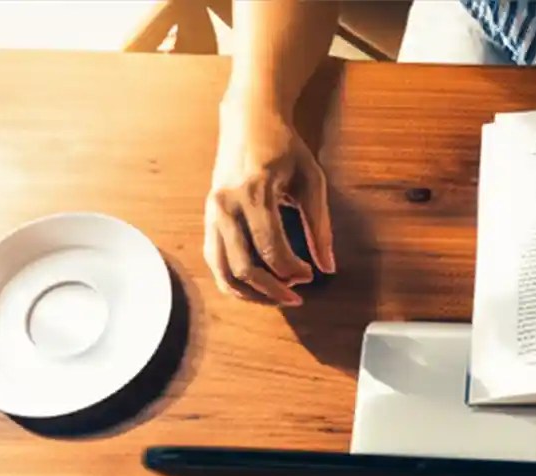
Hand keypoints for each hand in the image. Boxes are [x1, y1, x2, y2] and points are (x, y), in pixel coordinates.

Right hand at [205, 102, 334, 304]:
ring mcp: (211, 212)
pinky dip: (233, 281)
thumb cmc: (284, 147)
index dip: (292, 271)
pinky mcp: (207, 217)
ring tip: (277, 297)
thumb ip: (320, 226)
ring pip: (223, 271)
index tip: (311, 275)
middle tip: (297, 296)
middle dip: (272, 290)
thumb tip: (328, 267)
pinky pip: (214, 261)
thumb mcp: (312, 180)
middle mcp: (226, 205)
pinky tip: (256, 287)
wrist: (248, 119)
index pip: (270, 249)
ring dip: (250, 293)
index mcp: (253, 193)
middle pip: (243, 267)